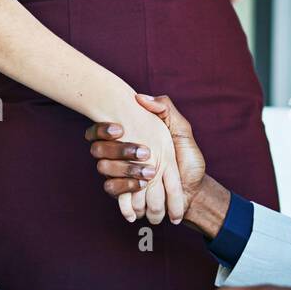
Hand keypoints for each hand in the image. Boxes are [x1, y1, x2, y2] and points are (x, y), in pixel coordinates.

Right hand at [86, 93, 205, 221]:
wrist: (193, 188)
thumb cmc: (187, 157)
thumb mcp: (181, 129)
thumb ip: (165, 109)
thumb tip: (140, 97)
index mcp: (129, 135)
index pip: (100, 128)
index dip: (102, 129)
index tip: (120, 130)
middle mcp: (118, 153)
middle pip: (98, 149)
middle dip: (119, 150)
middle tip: (146, 153)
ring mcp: (118, 173)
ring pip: (103, 168)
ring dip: (126, 169)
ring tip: (151, 173)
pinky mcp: (123, 192)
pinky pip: (112, 189)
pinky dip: (126, 188)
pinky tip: (143, 185)